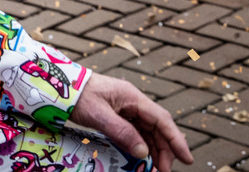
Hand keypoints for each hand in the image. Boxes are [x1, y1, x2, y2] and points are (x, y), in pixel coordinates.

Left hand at [69, 71, 192, 170]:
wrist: (60, 84)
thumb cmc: (78, 95)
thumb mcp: (99, 115)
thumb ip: (122, 132)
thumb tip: (144, 152)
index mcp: (132, 97)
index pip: (162, 119)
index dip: (176, 140)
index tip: (187, 159)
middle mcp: (133, 101)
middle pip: (158, 127)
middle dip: (165, 149)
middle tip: (164, 171)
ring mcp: (126, 107)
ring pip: (148, 131)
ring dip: (154, 149)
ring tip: (155, 168)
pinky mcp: (118, 114)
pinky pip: (136, 131)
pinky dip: (141, 145)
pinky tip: (142, 157)